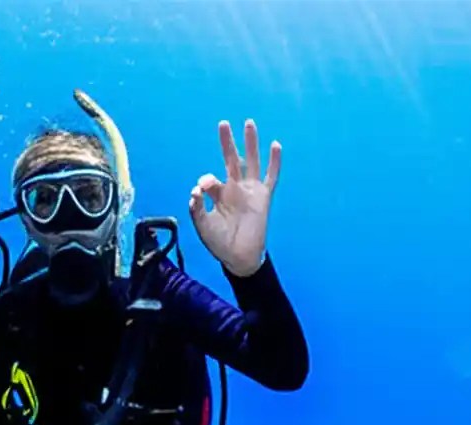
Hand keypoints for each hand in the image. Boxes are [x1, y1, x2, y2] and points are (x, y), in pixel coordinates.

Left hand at [188, 119, 281, 276]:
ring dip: (251, 143)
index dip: (205, 181)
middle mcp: (234, 188)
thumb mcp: (202, 226)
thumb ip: (197, 209)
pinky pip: (271, 175)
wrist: (239, 257)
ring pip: (252, 161)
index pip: (210, 180)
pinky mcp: (264, 196)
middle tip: (223, 123)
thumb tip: (195, 190)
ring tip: (249, 123)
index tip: (200, 191)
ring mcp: (250, 190)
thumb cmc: (219, 242)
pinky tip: (275, 144)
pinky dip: (274, 161)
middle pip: (231, 159)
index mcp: (218, 195)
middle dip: (227, 142)